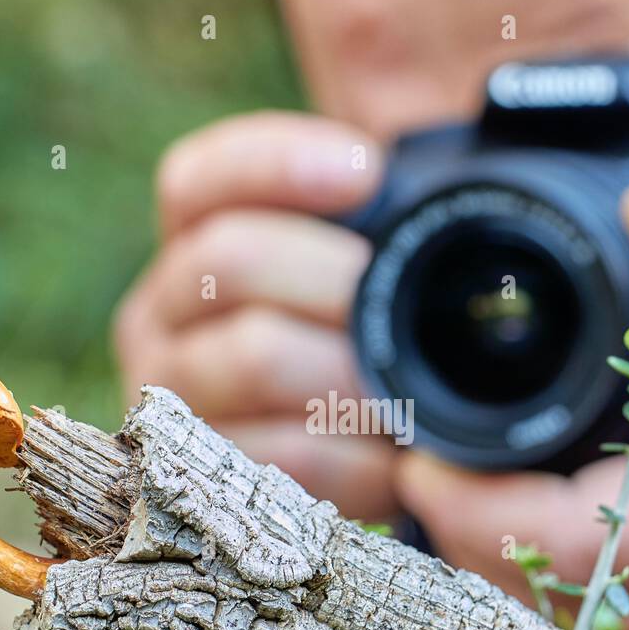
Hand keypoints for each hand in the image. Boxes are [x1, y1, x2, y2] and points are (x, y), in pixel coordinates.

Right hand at [114, 111, 398, 518]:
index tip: (368, 172)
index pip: (199, 180)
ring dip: (350, 378)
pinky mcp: (196, 482)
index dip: (278, 163)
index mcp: (196, 246)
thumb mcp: (364, 277)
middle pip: (229, 259)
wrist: (352, 481)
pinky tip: (391, 466)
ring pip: (251, 355)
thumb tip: (465, 147)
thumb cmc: (363, 365)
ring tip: (408, 400)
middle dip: (338, 282)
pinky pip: (275, 456)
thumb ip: (380, 217)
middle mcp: (163, 313)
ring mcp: (166, 396)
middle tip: (402, 314)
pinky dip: (349, 461)